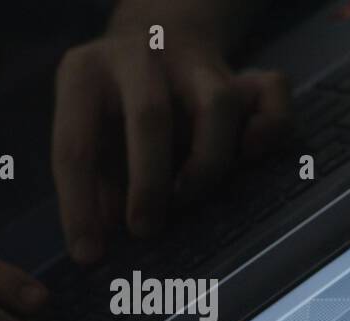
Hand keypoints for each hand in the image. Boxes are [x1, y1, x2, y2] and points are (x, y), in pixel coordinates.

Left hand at [52, 19, 289, 261]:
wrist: (158, 37)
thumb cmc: (116, 108)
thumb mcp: (89, 133)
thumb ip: (95, 182)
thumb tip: (100, 239)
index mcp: (85, 74)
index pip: (76, 143)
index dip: (79, 205)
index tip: (90, 254)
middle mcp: (140, 59)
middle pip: (151, 116)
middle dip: (147, 182)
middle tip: (144, 229)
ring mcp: (198, 64)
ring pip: (219, 106)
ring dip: (207, 163)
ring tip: (189, 198)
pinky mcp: (246, 74)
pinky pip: (273, 95)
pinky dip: (270, 129)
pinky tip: (253, 157)